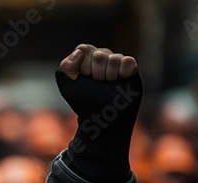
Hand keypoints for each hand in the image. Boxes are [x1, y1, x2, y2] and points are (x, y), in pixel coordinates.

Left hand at [55, 44, 141, 182]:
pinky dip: (123, 72)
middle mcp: (103, 58)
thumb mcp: (68, 86)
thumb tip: (80, 51)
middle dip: (95, 73)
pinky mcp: (131, 71)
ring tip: (108, 85)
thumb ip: (66, 67)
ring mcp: (117, 63)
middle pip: (99, 54)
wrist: (102, 119)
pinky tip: (120, 81)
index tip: (83, 79)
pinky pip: (128, 61)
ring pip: (114, 58)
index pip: (85, 49)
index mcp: (87, 59)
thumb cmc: (84, 102)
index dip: (83, 66)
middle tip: (97, 84)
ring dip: (108, 76)